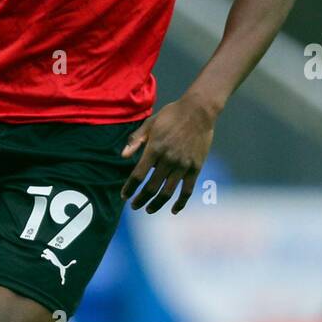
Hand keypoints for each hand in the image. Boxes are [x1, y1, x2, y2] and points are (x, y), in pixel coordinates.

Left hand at [120, 96, 216, 214]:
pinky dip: (180, 203)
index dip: (130, 188)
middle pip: (151, 187)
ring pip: (167, 192)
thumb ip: (136, 140)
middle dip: (140, 199)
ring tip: (148, 210)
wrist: (198, 111)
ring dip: (156, 204)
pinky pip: (187, 190)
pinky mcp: (195, 168)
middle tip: (134, 206)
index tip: (124, 196)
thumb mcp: (150, 123)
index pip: (138, 175)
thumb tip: (123, 157)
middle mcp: (168, 159)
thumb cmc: (171, 115)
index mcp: (155, 149)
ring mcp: (183, 165)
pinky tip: (173, 210)